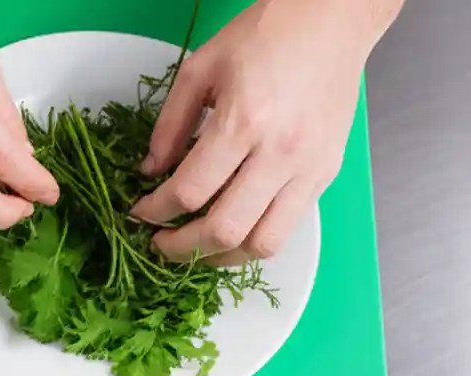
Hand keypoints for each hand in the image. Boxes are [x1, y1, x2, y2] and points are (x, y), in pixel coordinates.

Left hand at [131, 0, 397, 264]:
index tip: (140, 213)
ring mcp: (308, 169)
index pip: (189, 191)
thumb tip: (150, 172)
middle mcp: (279, 154)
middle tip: (159, 244)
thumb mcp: (200, 69)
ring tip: (197, 248)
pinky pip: (287, 229)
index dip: (155, 211)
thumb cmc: (264, 36)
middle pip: (223, 230)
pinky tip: (232, 231)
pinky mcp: (325, 175)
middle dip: (182, 248)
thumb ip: (170, 125)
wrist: (330, 22)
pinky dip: (253, 240)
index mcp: (243, 122)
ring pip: (261, 244)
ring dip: (221, 257)